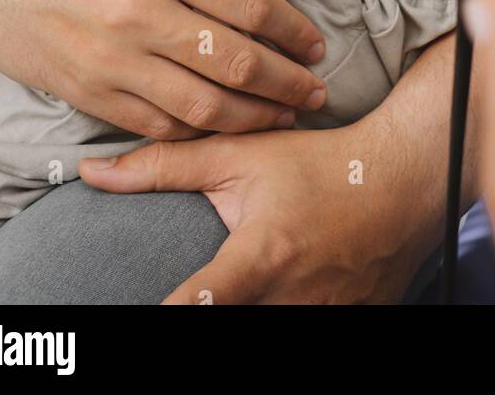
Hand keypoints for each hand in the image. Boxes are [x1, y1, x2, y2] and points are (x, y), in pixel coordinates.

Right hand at [0, 0, 327, 138]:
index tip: (317, 48)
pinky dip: (199, 131)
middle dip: (288, 84)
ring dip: (255, 117)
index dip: (295, 34)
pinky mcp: (88, 92)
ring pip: (204, 106)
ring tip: (282, 116)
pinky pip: (158, 124)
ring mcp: (112, 58)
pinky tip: (224, 125)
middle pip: (238, 63)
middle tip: (316, 93)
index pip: (253, 9)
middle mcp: (142, 11)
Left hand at [81, 113, 425, 304]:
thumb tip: (92, 172)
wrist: (402, 180)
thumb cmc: (315, 164)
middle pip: (232, 328)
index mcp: (261, 256)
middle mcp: (293, 299)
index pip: (203, 304)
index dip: (171, 314)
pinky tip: (274, 298)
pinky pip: (303, 339)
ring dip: (247, 317)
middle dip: (209, 314)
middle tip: (189, 299)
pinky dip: (282, 316)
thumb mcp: (241, 156)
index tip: (144, 314)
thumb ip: (163, 167)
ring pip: (269, 338)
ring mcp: (325, 321)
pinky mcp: (350, 329)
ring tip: (240, 291)